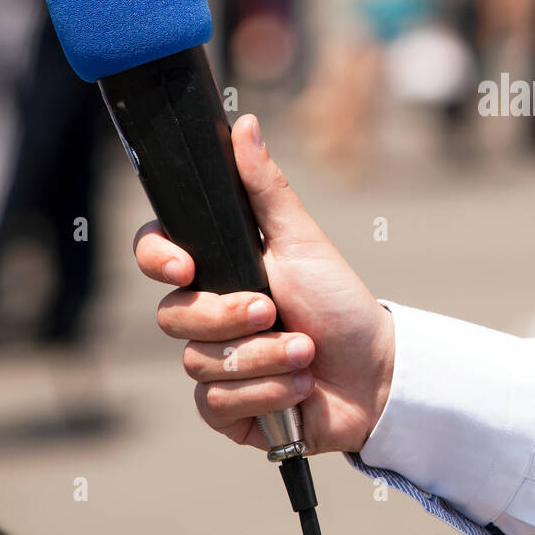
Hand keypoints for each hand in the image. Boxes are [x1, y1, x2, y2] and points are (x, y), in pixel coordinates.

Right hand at [133, 113, 393, 454]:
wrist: (376, 373)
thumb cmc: (339, 301)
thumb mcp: (304, 241)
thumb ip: (266, 189)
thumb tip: (245, 124)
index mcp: (219, 269)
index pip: (158, 254)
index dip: (157, 257)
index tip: (185, 266)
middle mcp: (208, 316)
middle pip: (173, 315)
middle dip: (228, 316)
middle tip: (274, 311)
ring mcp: (215, 365)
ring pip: (199, 362)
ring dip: (263, 358)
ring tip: (306, 353)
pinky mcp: (227, 411)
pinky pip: (216, 404)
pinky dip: (266, 392)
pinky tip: (299, 388)